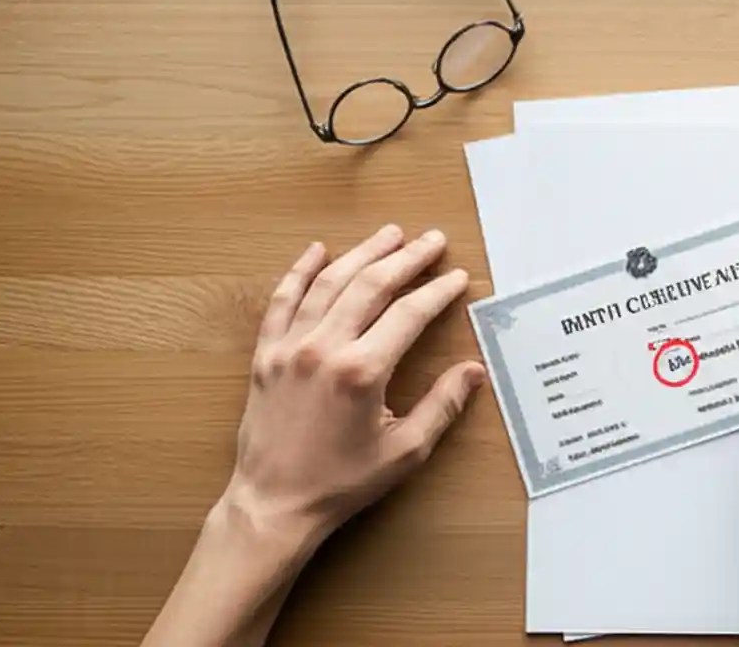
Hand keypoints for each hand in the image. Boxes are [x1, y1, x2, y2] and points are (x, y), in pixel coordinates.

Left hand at [222, 224, 485, 539]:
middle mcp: (324, 349)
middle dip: (406, 258)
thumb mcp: (405, 451)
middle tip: (432, 241)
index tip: (456, 276)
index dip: (437, 291)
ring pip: (329, 283)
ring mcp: (290, 347)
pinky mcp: (265, 355)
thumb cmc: (342, 483)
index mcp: (363, 371)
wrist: (274, 504)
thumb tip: (473, 371)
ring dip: (362, 254)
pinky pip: (282, 300)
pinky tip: (317, 252)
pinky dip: (300, 272)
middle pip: (371, 286)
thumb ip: (442, 406)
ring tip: (389, 235)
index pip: (409, 314)